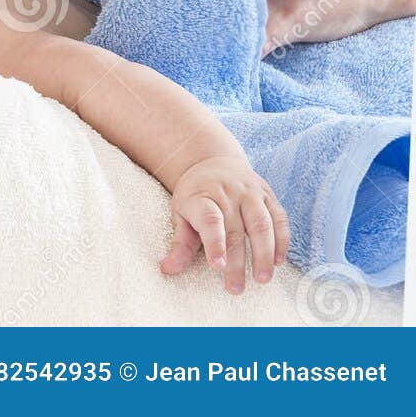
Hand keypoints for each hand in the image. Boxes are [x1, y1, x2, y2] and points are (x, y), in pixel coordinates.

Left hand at [161, 157, 288, 293]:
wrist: (211, 159)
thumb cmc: (195, 195)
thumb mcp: (180, 213)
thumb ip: (179, 243)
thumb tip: (167, 270)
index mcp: (202, 196)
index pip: (210, 220)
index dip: (214, 243)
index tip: (216, 266)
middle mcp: (228, 192)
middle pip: (236, 230)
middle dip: (237, 262)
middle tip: (236, 289)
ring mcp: (250, 191)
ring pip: (262, 224)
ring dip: (264, 253)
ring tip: (262, 279)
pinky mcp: (268, 194)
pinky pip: (279, 218)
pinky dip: (281, 241)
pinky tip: (278, 261)